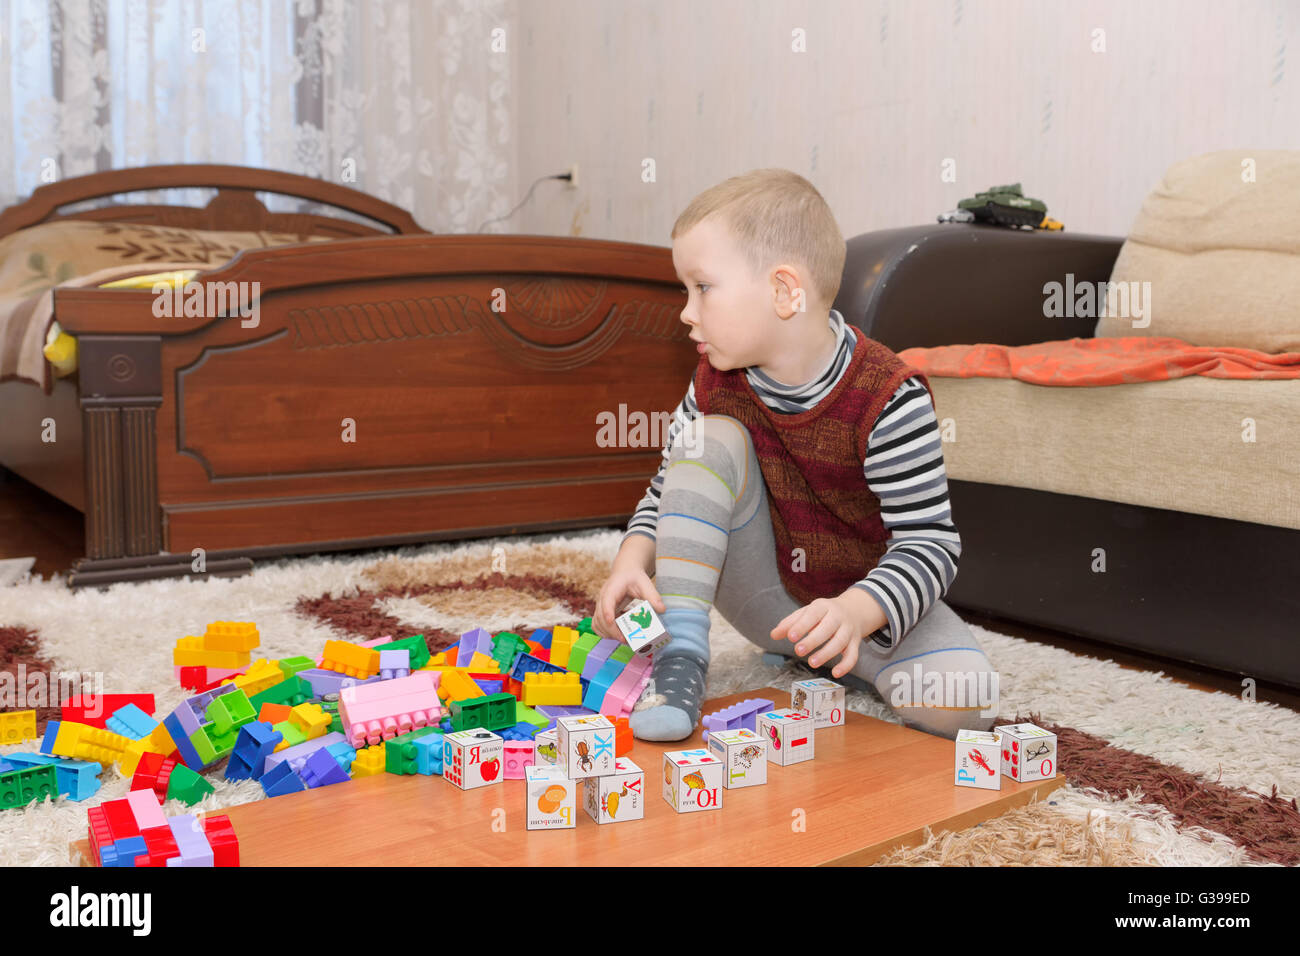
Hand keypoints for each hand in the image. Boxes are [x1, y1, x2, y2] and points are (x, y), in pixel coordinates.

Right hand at [591, 565, 665, 644]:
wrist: (625, 572)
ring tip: (624, 638)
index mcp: (611, 590)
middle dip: (612, 631)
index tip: (614, 626)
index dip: (608, 615)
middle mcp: (602, 599)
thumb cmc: (633, 577)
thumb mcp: (645, 583)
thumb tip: (662, 610)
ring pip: (597, 623)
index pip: (606, 604)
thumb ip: (653, 596)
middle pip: (600, 618)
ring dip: (608, 633)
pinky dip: (606, 632)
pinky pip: (598, 625)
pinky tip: (619, 633)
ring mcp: (601, 606)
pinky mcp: (602, 612)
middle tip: (626, 640)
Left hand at [769, 589, 884, 678]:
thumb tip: (773, 635)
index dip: (801, 626)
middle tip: (798, 651)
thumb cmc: (823, 613)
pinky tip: (835, 673)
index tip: (790, 637)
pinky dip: (846, 665)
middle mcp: (838, 617)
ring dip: (826, 653)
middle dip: (813, 640)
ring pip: (840, 642)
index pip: (812, 615)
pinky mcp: (855, 643)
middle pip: (828, 628)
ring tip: (812, 663)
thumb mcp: (806, 613)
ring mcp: (848, 630)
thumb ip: (790, 623)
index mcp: (823, 606)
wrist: (854, 610)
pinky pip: (853, 655)